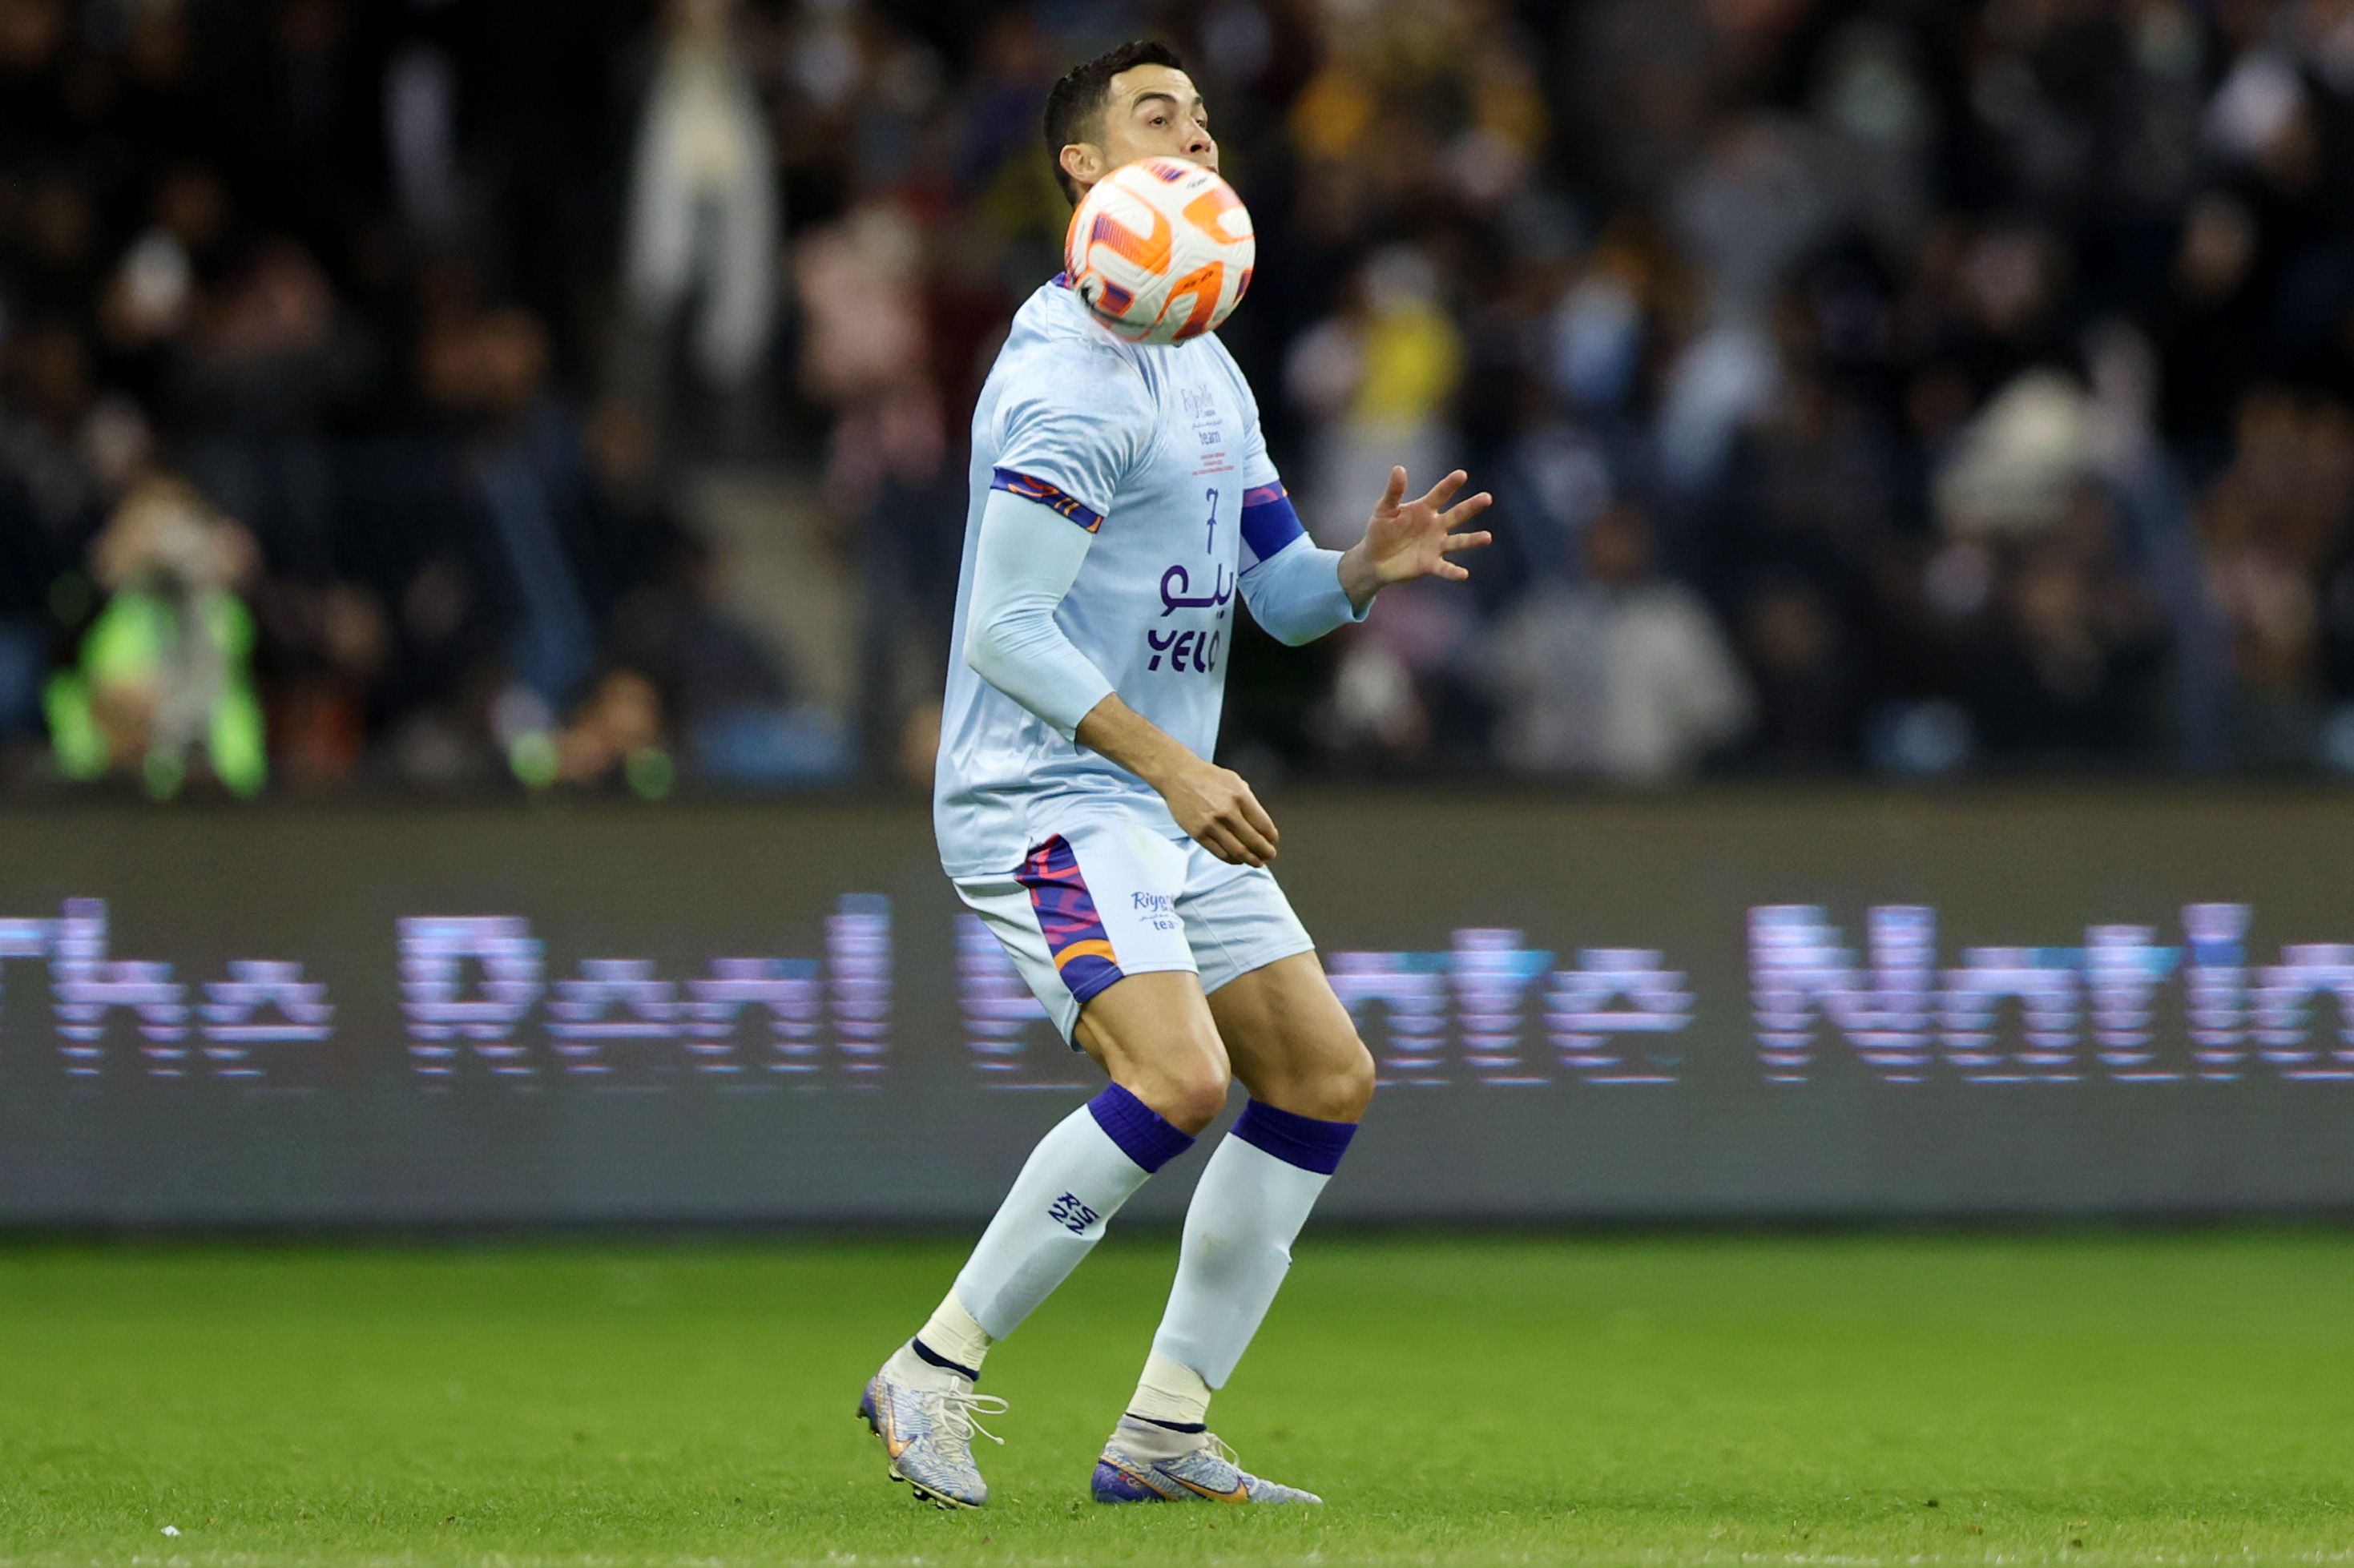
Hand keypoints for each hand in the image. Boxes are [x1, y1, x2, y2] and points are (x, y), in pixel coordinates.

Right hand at [1154, 754, 1279, 866]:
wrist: (1179, 776)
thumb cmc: (1207, 777)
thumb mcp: (1235, 780)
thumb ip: (1248, 801)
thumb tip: (1260, 823)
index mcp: (1240, 796)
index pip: (1263, 825)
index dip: (1271, 837)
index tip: (1272, 840)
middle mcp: (1227, 812)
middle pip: (1253, 841)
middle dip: (1265, 852)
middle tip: (1269, 855)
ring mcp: (1212, 825)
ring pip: (1238, 851)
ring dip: (1251, 860)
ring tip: (1257, 861)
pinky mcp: (1199, 834)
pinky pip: (1220, 853)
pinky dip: (1232, 860)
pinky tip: (1238, 859)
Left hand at [1339, 467, 1494, 609]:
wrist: (1374, 559)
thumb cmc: (1381, 531)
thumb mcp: (1384, 510)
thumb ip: (1393, 492)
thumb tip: (1399, 468)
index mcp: (1425, 509)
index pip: (1440, 494)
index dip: (1450, 485)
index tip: (1462, 475)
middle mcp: (1436, 526)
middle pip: (1457, 515)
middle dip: (1471, 507)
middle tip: (1486, 498)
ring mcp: (1435, 545)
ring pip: (1458, 541)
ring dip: (1472, 540)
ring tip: (1487, 537)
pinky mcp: (1431, 564)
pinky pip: (1444, 568)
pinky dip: (1453, 572)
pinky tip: (1463, 574)